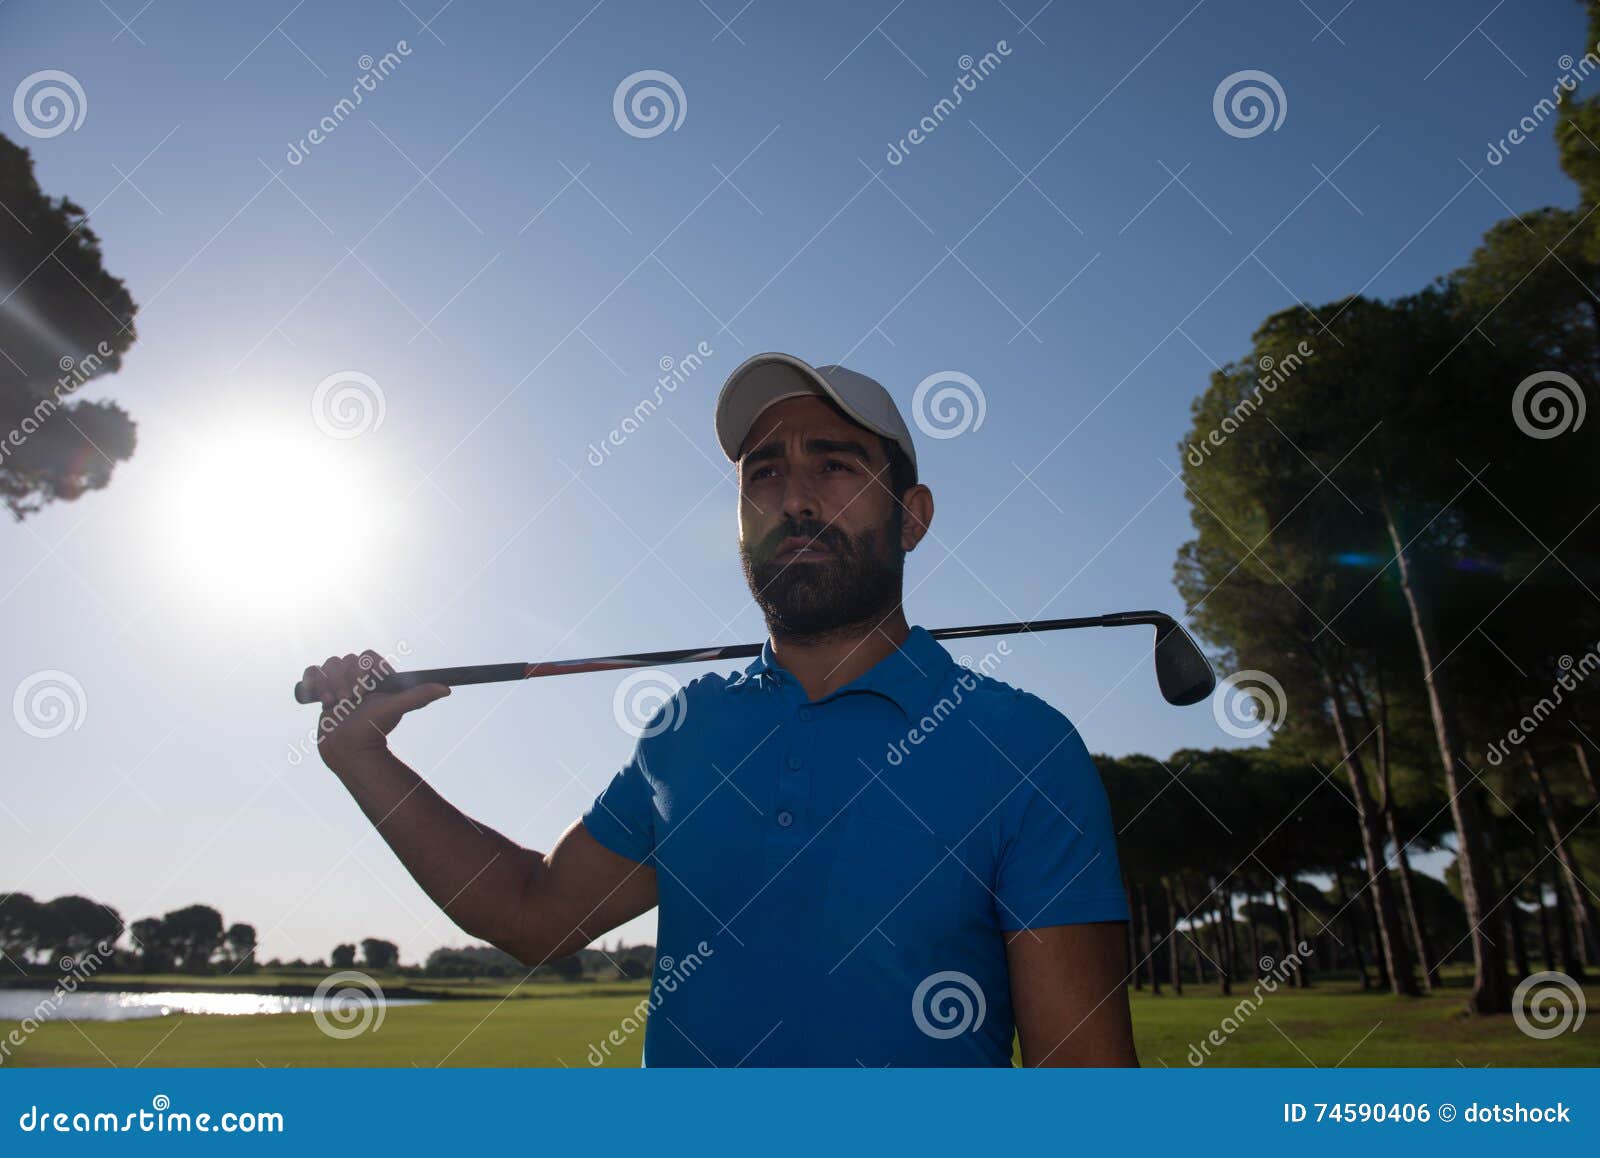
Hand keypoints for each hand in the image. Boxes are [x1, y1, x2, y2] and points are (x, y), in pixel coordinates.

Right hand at [301, 650, 449, 769]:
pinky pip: (311, 671)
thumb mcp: (395, 709)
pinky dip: (313, 681)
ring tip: (335, 705)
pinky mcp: (320, 690)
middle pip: (345, 659)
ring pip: (328, 664)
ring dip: (329, 684)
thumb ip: (419, 696)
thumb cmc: (373, 730)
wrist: (347, 751)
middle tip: (350, 701)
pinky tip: (320, 699)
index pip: (366, 655)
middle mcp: (358, 678)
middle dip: (345, 681)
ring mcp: (338, 683)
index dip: (362, 670)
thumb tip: (447, 689)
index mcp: (377, 677)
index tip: (364, 691)